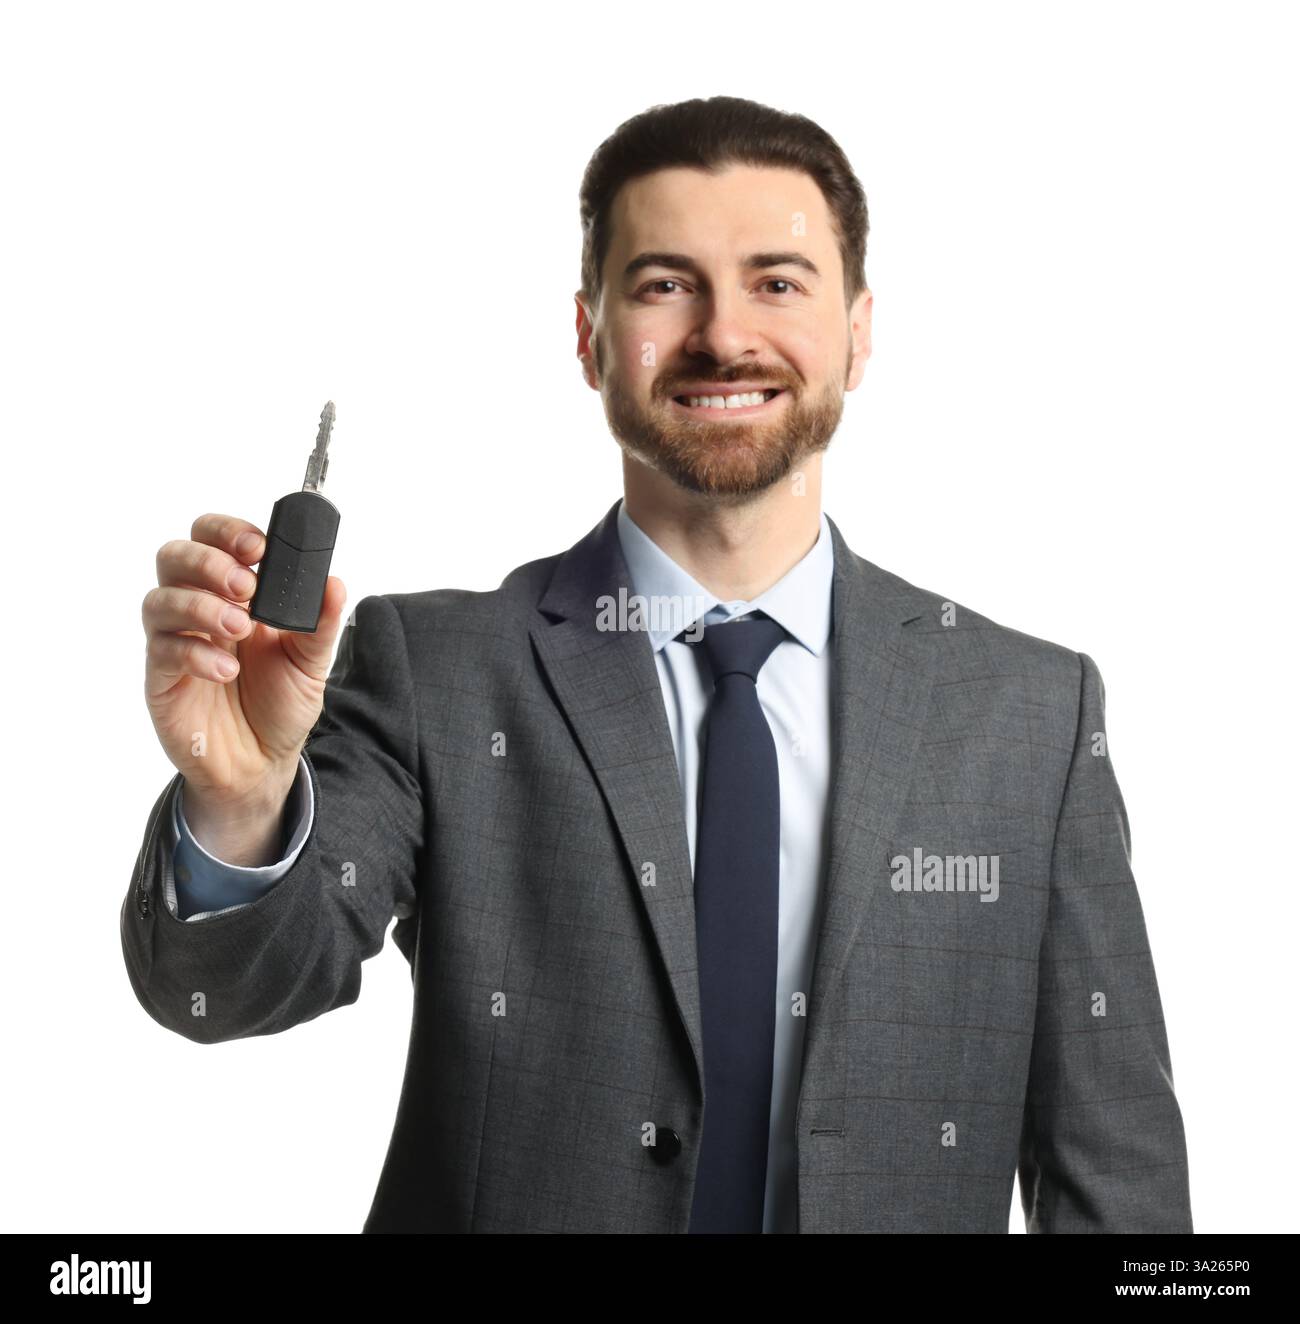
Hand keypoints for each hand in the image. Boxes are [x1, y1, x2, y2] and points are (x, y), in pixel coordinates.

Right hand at [143, 512, 346, 811]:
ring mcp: (176, 641)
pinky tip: (227, 670)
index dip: (228, 532)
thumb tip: (334, 583)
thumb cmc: (279, 705)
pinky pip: (162, 651)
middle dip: (209, 562)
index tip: (260, 548)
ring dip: (202, 606)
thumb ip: (321, 623)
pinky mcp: (162, 678)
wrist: (262, 763)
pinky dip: (196, 653)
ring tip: (240, 628)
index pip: (212, 540)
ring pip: (160, 599)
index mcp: (235, 595)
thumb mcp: (312, 662)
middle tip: (247, 587)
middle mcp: (199, 610)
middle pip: (174, 556)